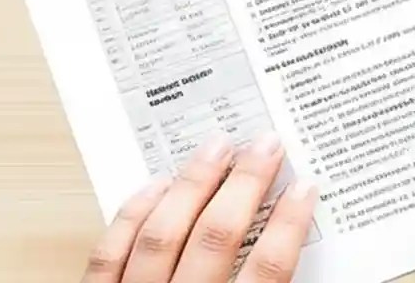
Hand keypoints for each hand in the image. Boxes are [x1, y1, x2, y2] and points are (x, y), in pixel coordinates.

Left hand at [81, 132, 316, 282]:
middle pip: (216, 239)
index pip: (268, 270)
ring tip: (216, 146)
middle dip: (246, 184)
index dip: (289, 224)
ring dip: (193, 185)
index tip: (305, 187)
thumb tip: (289, 237)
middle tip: (267, 145)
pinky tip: (156, 186)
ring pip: (162, 235)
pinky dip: (133, 216)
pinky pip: (110, 254)